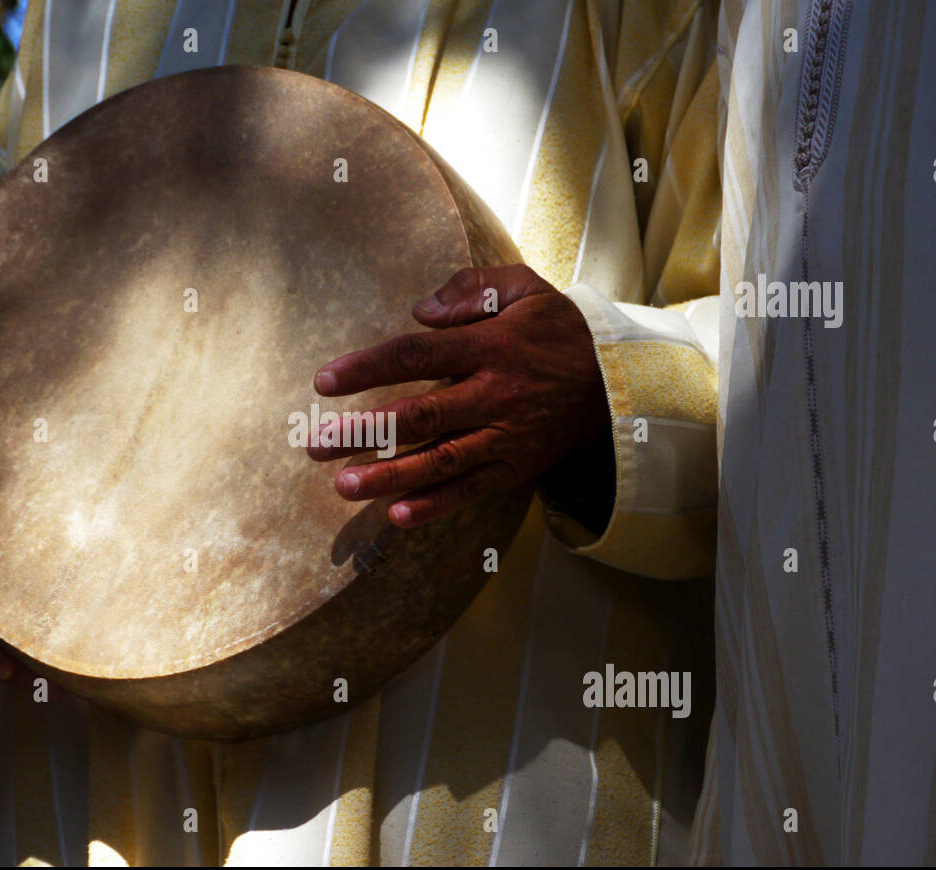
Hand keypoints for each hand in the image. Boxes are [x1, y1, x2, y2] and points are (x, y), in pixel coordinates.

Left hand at [309, 264, 607, 527]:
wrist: (619, 379)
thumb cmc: (557, 328)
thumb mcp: (522, 288)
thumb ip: (470, 290)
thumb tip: (419, 310)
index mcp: (488, 347)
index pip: (416, 357)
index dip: (367, 369)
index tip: (323, 381)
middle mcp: (493, 395)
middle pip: (420, 416)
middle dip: (364, 432)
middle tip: (315, 444)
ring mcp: (505, 437)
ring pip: (440, 461)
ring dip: (389, 476)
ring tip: (343, 487)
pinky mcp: (515, 468)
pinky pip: (471, 490)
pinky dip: (435, 506)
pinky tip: (397, 515)